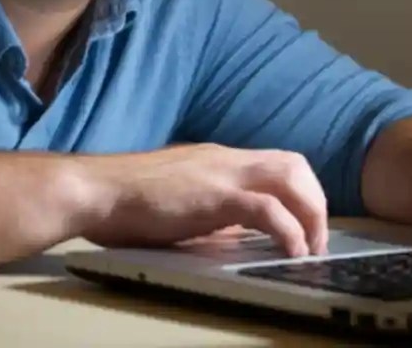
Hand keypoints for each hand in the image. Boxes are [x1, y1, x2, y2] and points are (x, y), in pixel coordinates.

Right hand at [79, 144, 328, 257]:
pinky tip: (291, 252)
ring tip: (310, 248)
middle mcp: (225, 159)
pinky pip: (266, 208)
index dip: (300, 193)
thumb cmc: (125, 200)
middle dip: (315, 203)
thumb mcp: (180, 203)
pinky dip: (288, 230)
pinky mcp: (213, 196)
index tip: (306, 226)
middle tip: (315, 241)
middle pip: (294, 165)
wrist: (95, 191)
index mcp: (217, 159)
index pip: (276, 163)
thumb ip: (212, 213)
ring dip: (310, 213)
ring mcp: (220, 173)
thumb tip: (240, 236)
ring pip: (290, 177)